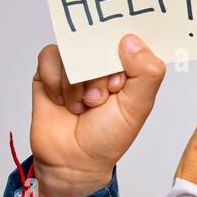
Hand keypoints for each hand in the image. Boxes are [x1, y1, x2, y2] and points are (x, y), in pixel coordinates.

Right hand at [28, 35, 165, 196]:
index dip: (125, 55)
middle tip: (100, 100)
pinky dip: (56, 83)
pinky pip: (50, 56)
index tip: (121, 82)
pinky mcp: (50, 68)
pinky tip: (63, 102)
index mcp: (129, 65)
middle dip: (100, 76)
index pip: (130, 36)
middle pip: (100, 41)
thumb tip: (131, 40)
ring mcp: (76, 62)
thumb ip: (146, 72)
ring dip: (77, 84)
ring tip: (83, 106)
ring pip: (74, 50)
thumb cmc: (109, 135)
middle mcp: (102, 60)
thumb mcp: (138, 105)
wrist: (73, 160)